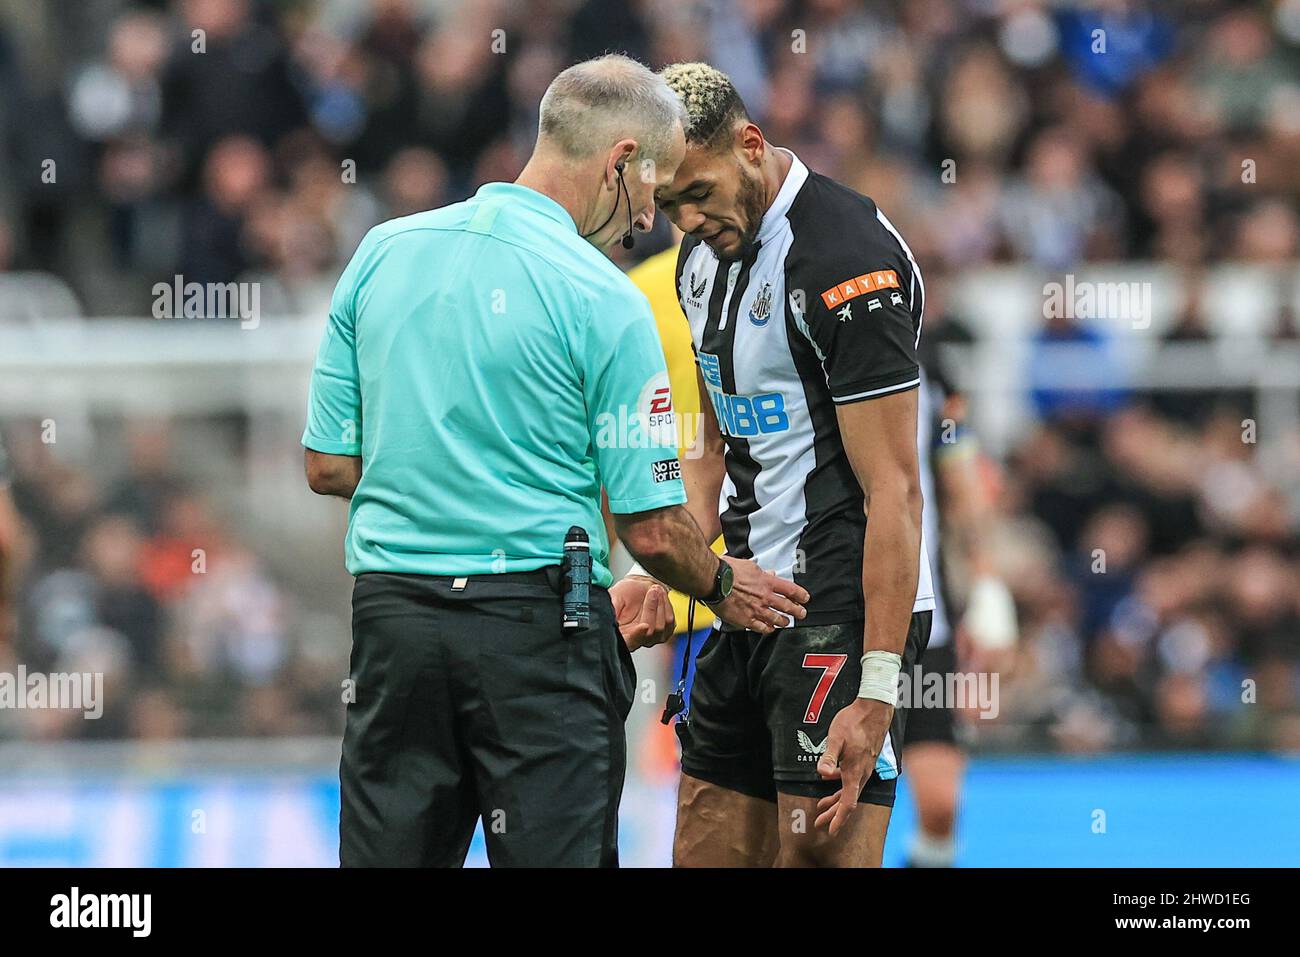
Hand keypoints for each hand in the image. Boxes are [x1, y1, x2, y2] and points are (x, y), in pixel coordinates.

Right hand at [610, 575, 674, 650]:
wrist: (636, 590)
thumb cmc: (622, 596)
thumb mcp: (613, 599)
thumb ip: (613, 608)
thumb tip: (614, 615)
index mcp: (621, 635)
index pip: (629, 642)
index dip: (637, 636)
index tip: (644, 626)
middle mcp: (636, 641)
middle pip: (649, 632)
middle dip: (651, 608)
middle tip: (652, 591)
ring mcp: (651, 639)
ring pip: (660, 627)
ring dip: (660, 605)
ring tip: (656, 589)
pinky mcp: (664, 633)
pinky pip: (670, 622)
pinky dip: (667, 606)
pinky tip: (661, 595)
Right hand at [709, 556, 808, 633]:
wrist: (713, 580)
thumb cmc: (728, 570)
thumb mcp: (749, 566)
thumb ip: (761, 572)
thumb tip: (770, 574)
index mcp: (767, 582)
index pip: (791, 590)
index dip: (800, 595)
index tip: (805, 598)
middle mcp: (765, 597)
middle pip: (787, 607)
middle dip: (797, 611)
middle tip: (802, 614)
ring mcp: (756, 610)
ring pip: (777, 619)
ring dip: (784, 621)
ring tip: (786, 622)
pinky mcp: (746, 620)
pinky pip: (761, 628)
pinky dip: (768, 629)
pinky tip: (770, 629)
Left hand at [814, 697, 892, 835]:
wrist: (874, 709)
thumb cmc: (854, 721)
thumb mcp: (836, 737)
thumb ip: (829, 756)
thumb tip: (822, 774)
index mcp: (854, 771)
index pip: (848, 803)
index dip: (839, 818)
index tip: (830, 830)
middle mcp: (862, 773)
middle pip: (848, 801)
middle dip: (834, 814)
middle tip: (819, 824)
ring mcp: (865, 767)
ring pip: (850, 791)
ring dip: (836, 801)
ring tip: (822, 808)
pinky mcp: (864, 761)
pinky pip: (852, 780)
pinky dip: (841, 787)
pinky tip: (831, 781)